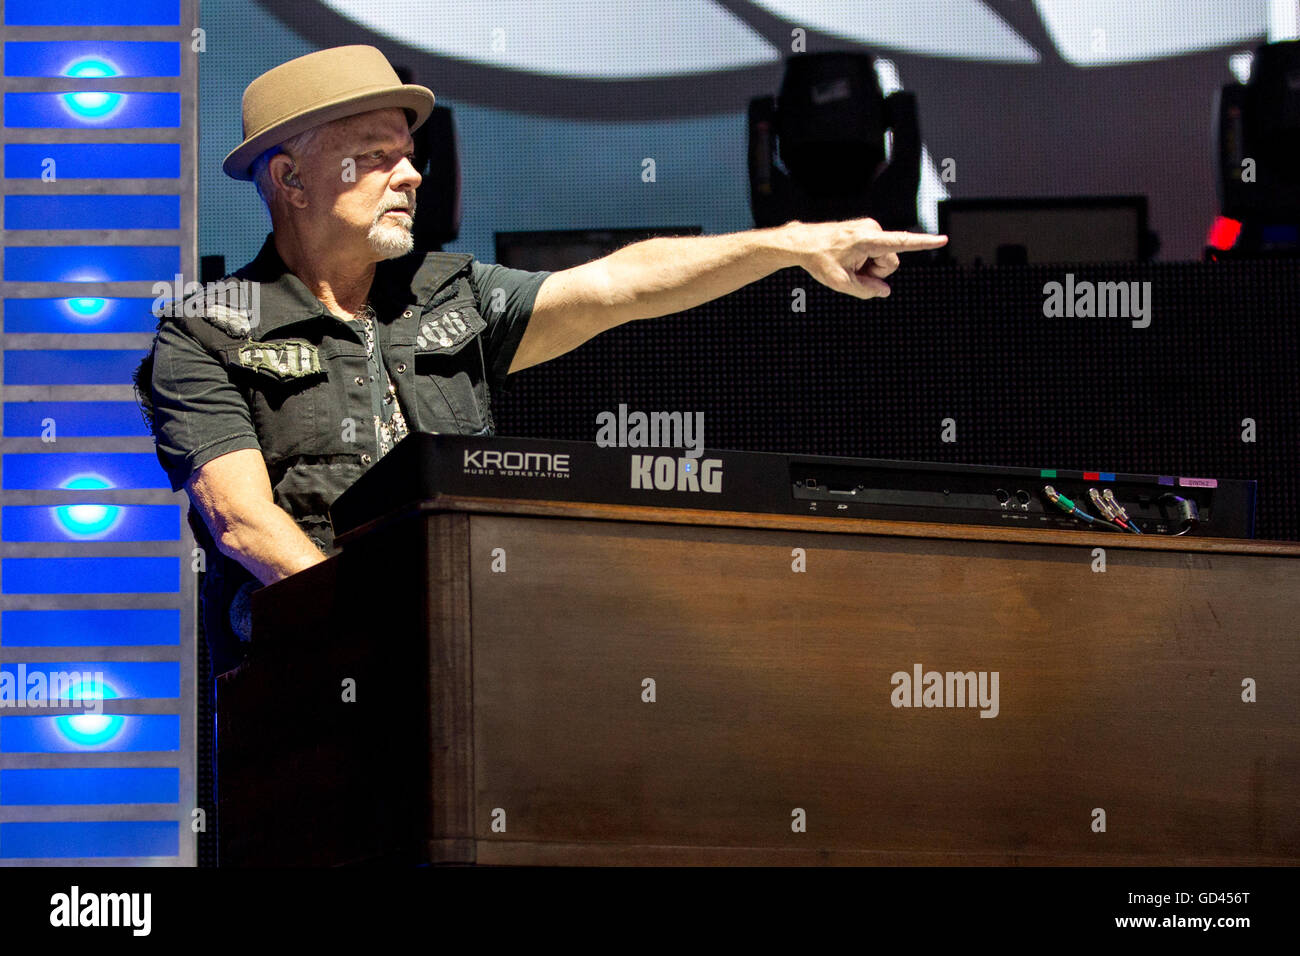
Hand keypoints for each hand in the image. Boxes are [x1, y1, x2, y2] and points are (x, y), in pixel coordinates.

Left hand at [791, 218, 947, 298]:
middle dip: (876, 272)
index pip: (902, 243)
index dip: (924, 243)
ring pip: (884, 258)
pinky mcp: (867, 230)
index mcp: (868, 240)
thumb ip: (866, 290)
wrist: (803, 242)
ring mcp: (870, 228)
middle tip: (853, 271)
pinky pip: (876, 252)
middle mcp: (872, 229)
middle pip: (891, 262)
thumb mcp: (840, 283)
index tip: (942, 239)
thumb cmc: (819, 260)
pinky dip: (865, 260)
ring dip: (869, 266)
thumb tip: (884, 291)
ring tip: (848, 264)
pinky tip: (849, 259)